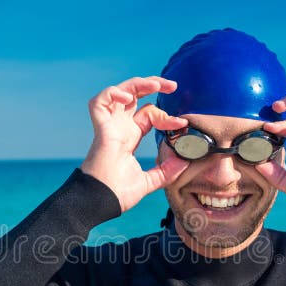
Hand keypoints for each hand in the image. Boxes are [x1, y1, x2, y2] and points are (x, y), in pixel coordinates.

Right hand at [81, 76, 190, 212]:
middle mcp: (120, 127)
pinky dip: (113, 93)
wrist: (102, 201)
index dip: (166, 117)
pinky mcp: (100, 128)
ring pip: (120, 92)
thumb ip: (166, 171)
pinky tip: (128, 98)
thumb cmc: (118, 194)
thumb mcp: (150, 181)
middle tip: (173, 86)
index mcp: (129, 136)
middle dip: (153, 85)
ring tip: (155, 84)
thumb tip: (185, 161)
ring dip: (138, 83)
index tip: (182, 125)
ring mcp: (109, 126)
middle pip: (135, 96)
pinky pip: (100, 101)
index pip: (149, 115)